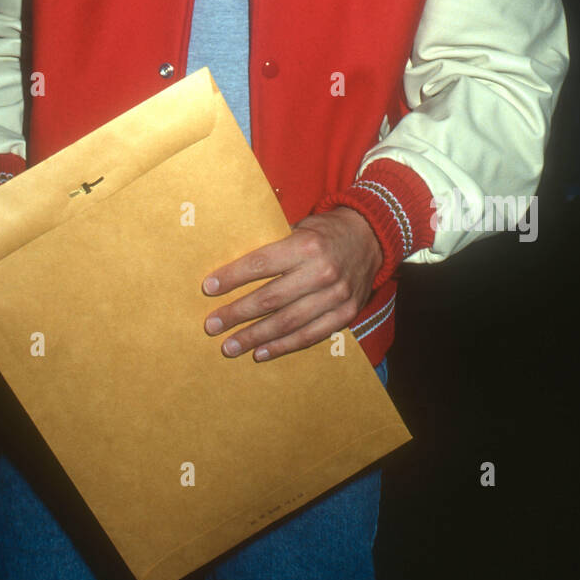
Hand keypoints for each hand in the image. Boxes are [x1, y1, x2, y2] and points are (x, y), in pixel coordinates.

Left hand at [202, 207, 382, 361]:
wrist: (371, 238)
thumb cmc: (325, 231)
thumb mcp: (300, 226)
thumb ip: (273, 244)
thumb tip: (233, 265)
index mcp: (306, 245)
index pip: (261, 264)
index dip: (233, 277)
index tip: (208, 288)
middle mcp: (322, 271)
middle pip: (271, 298)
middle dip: (237, 314)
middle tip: (212, 325)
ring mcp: (337, 296)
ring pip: (288, 322)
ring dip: (255, 337)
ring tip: (230, 346)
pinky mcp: (346, 314)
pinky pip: (310, 336)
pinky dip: (283, 346)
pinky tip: (260, 353)